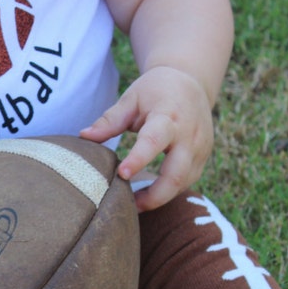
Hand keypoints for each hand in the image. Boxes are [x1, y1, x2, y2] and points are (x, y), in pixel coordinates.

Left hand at [80, 66, 213, 210]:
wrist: (192, 83)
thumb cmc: (155, 91)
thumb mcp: (131, 99)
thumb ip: (109, 120)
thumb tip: (84, 136)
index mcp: (168, 116)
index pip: (154, 141)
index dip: (138, 160)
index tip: (121, 174)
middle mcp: (189, 134)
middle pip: (176, 173)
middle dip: (154, 195)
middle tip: (130, 205)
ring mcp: (200, 148)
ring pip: (184, 182)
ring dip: (161, 197)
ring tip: (136, 203)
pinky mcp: (203, 157)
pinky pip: (188, 181)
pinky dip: (170, 192)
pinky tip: (151, 195)